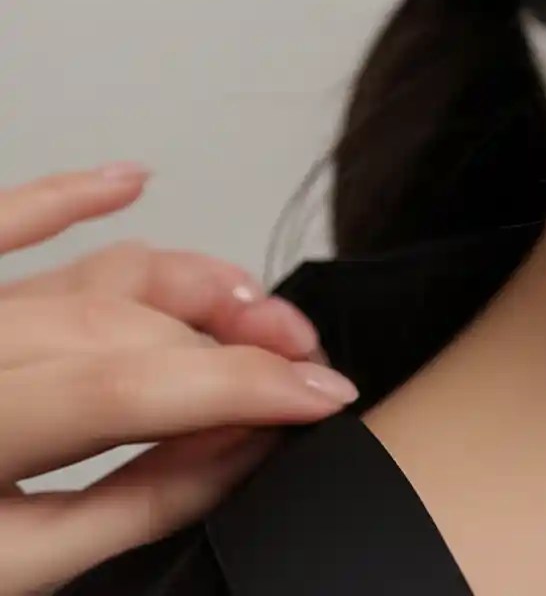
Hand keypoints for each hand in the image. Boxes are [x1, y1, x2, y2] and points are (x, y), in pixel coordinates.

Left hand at [0, 164, 358, 594]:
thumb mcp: (23, 571)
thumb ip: (144, 503)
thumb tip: (250, 442)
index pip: (136, 385)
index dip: (246, 386)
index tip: (324, 395)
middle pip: (131, 325)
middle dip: (240, 342)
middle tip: (311, 368)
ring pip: (97, 276)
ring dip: (192, 286)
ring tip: (258, 311)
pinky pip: (4, 222)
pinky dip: (65, 196)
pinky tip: (126, 178)